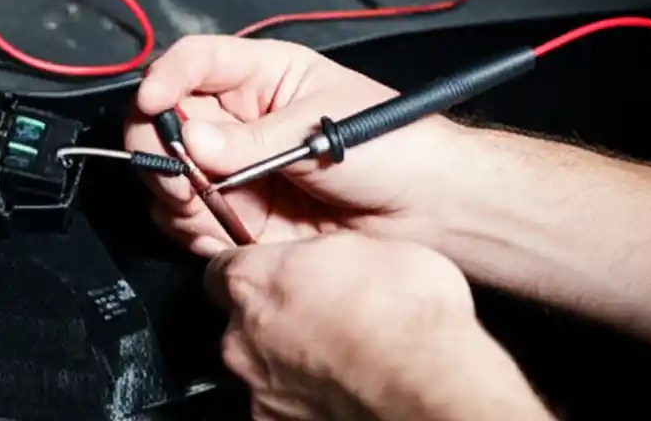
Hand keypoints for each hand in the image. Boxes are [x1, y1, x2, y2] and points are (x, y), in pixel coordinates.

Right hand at [125, 35, 471, 255]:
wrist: (429, 210)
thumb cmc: (391, 143)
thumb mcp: (319, 130)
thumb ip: (251, 141)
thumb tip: (189, 143)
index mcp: (259, 77)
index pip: (193, 62)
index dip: (164, 79)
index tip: (153, 103)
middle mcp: (236, 121)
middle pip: (164, 122)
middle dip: (157, 149)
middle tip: (177, 180)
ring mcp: (234, 171)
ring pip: (167, 177)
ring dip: (174, 197)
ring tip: (205, 214)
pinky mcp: (239, 218)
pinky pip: (190, 223)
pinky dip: (191, 232)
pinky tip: (220, 237)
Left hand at [204, 234, 549, 420]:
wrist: (427, 378)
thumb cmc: (403, 309)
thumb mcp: (364, 246)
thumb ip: (323, 256)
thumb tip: (328, 259)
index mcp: (254, 281)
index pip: (223, 270)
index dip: (253, 273)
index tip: (277, 275)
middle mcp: (243, 337)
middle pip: (241, 322)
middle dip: (273, 318)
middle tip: (322, 316)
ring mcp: (260, 387)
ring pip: (262, 366)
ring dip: (290, 360)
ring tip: (342, 357)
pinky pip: (282, 405)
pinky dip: (305, 398)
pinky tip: (343, 390)